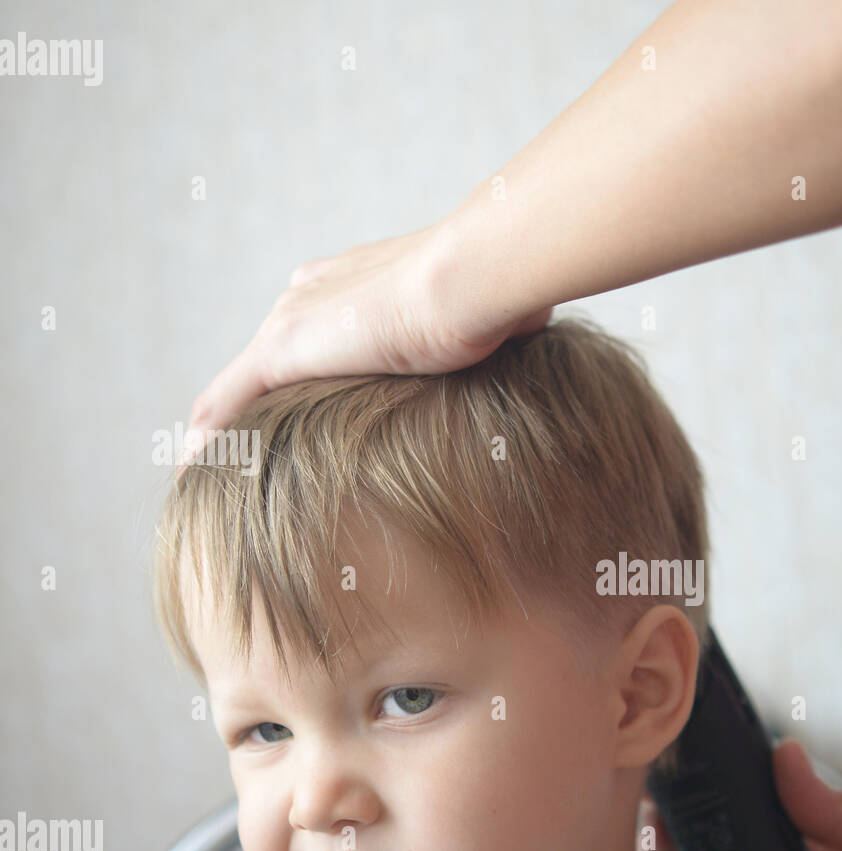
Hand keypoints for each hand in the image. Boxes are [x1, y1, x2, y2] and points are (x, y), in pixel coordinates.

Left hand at [184, 220, 553, 440]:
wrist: (477, 278)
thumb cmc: (500, 296)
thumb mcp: (495, 323)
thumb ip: (491, 337)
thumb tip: (530, 345)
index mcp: (357, 281)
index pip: (319, 327)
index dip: (309, 365)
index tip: (305, 401)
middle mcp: (314, 291)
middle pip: (275, 353)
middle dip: (263, 397)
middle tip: (251, 445)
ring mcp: (297, 320)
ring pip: (247, 381)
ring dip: (234, 421)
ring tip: (217, 463)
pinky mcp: (285, 350)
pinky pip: (229, 397)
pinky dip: (212, 430)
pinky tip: (194, 463)